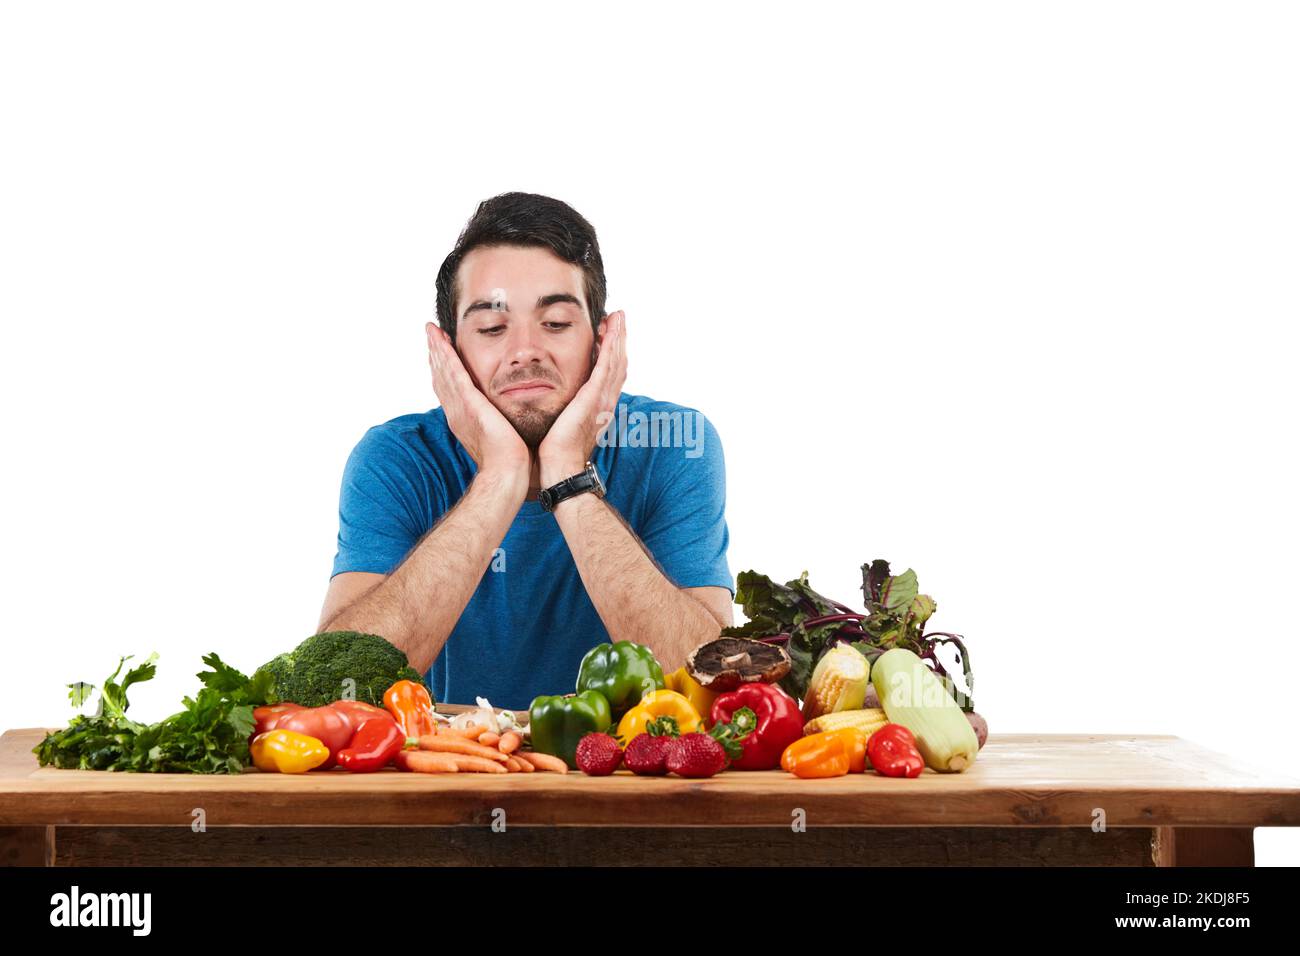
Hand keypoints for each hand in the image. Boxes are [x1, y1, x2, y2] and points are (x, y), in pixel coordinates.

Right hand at [426, 323, 529, 482]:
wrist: (506, 471)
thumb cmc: (508, 460)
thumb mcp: (499, 435)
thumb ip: (497, 421)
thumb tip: (505, 416)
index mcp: (463, 418)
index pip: (450, 387)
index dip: (444, 368)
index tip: (441, 350)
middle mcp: (457, 411)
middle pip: (441, 377)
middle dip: (436, 354)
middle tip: (431, 334)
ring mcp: (460, 407)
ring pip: (444, 372)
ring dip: (438, 350)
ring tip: (433, 332)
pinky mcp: (469, 404)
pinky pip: (455, 376)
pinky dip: (448, 358)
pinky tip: (443, 343)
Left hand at [538, 310, 627, 484]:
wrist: (560, 469)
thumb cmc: (555, 454)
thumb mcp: (562, 426)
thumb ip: (563, 412)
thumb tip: (554, 405)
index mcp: (597, 407)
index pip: (609, 374)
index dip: (612, 352)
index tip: (609, 333)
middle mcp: (604, 401)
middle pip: (618, 363)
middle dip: (619, 339)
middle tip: (618, 317)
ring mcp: (602, 399)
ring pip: (615, 360)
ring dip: (618, 337)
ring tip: (617, 316)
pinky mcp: (593, 397)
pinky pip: (606, 365)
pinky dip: (610, 345)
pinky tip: (610, 329)